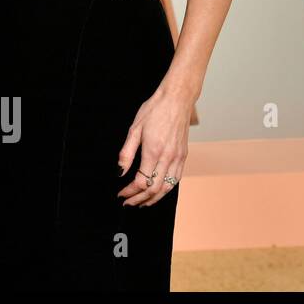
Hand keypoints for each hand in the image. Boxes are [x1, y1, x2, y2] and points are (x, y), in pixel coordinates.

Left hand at [116, 86, 190, 206]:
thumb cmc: (154, 111)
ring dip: (154, 198)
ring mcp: (178, 158)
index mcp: (154, 151)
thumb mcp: (134, 129)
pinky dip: (166, 189)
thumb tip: (119, 171)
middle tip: (128, 202)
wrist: (177, 100)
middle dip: (140, 199)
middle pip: (154, 188)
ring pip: (168, 187)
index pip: (141, 181)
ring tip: (142, 202)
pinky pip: (176, 179)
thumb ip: (126, 153)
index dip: (130, 191)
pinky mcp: (184, 156)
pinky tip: (158, 191)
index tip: (121, 194)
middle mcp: (168, 158)